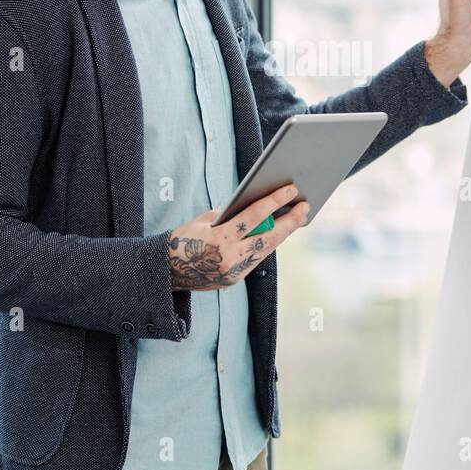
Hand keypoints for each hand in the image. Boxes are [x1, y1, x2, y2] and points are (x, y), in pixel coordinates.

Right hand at [167, 184, 310, 290]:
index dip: (275, 202)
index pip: (254, 216)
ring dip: (283, 233)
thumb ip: (228, 214)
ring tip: (297, 218)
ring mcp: (234, 272)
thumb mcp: (202, 221)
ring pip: (266, 250)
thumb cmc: (183, 239)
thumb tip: (255, 207)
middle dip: (290, 221)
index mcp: (220, 239)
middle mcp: (230, 258)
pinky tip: (277, 233)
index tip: (291, 190)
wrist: (166, 272)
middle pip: (269, 237)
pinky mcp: (235, 280)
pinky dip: (266, 245)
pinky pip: (256, 258)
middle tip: (304, 206)